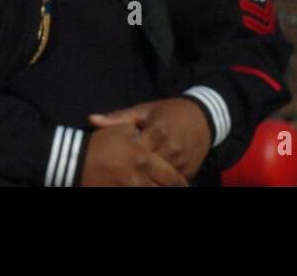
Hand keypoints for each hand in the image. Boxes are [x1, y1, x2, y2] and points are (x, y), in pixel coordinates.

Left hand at [88, 98, 211, 179]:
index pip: (135, 151)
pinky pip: (172, 184)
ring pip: (159, 180)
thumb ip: (119, 118)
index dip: (121, 159)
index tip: (107, 163)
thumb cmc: (169, 111)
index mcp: (158, 131)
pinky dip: (160, 185)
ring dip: (146, 182)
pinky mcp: (189, 171)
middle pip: (147, 169)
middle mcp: (170, 148)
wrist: (204, 117)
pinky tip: (148, 184)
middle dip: (132, 174)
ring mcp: (181, 162)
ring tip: (130, 182)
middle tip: (117, 177)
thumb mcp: (145, 110)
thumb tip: (92, 120)